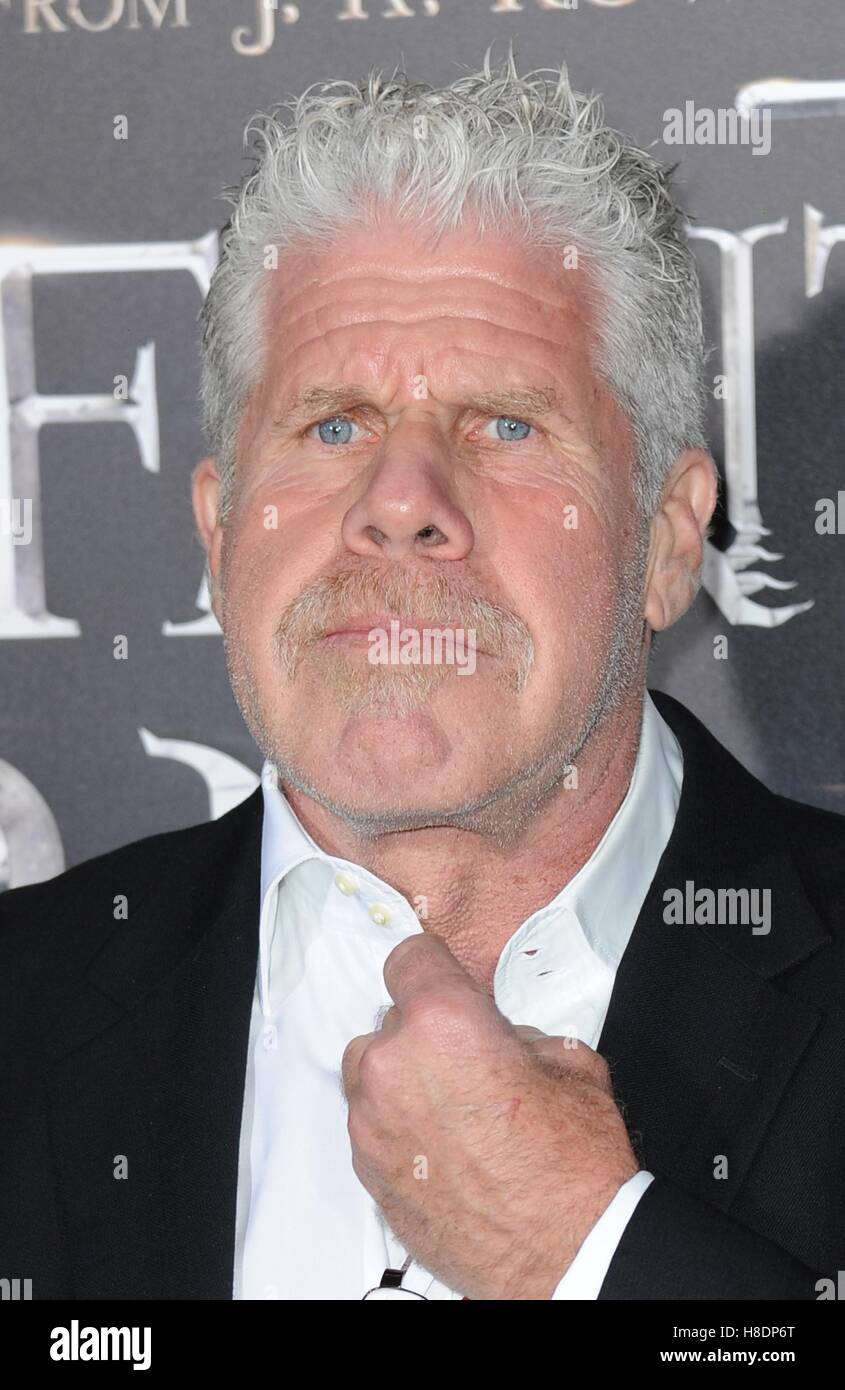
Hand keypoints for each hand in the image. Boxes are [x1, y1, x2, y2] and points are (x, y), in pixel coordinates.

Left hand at [341, 932, 638, 1298]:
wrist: (568, 1254)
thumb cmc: (573, 1165)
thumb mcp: (570, 1062)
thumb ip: (517, 1033)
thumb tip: (499, 1037)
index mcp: (443, 1022)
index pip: (408, 959)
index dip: (431, 968)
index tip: (441, 979)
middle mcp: (394, 1066)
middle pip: (389, 1022)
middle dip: (425, 1035)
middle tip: (468, 1064)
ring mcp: (372, 1122)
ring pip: (372, 1075)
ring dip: (403, 1080)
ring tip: (454, 1111)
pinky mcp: (367, 1170)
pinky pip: (372, 1125)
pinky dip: (398, 1128)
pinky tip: (445, 1149)